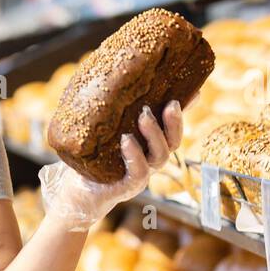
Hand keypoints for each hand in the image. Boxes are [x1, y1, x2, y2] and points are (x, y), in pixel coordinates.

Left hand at [40, 100, 182, 230]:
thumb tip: (110, 78)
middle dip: (175, 122)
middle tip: (170, 102)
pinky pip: (138, 173)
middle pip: (173, 141)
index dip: (185, 111)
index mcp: (148, 145)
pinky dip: (135, 156)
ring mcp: (140, 175)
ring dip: (155, 134)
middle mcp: (149, 160)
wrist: (73, 192)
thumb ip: (111, 113)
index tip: (196, 91)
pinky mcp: (126, 187)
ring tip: (144, 116)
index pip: (171, 127)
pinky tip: (127, 141)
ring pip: (160, 156)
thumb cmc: (87, 157)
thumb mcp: (102, 131)